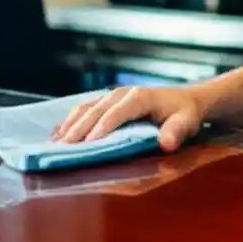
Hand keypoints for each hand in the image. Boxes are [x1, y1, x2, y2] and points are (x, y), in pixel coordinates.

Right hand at [51, 86, 208, 151]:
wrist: (185, 100)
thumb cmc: (184, 113)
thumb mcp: (186, 122)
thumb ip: (176, 132)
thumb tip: (166, 143)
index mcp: (139, 97)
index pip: (116, 112)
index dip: (102, 127)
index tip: (87, 144)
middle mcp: (122, 93)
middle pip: (96, 110)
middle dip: (79, 129)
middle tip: (63, 148)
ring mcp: (112, 95)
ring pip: (86, 108)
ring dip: (70, 125)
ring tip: (55, 143)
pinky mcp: (107, 101)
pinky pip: (85, 108)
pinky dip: (71, 121)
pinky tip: (58, 134)